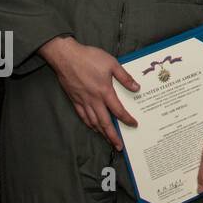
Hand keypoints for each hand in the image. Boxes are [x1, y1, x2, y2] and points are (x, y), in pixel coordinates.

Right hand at [40, 36, 138, 150]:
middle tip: (119, 146)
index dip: (126, 119)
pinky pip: (82, 116)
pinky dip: (89, 124)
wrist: (66, 56)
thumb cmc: (90, 58)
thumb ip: (124, 78)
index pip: (118, 110)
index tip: (134, 124)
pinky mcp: (74, 100)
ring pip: (93, 122)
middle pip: (104, 122)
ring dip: (101, 133)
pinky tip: (93, 127)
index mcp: (104, 91)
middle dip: (112, 136)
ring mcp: (82, 101)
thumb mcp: (112, 64)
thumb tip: (136, 88)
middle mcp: (93, 100)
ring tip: (108, 140)